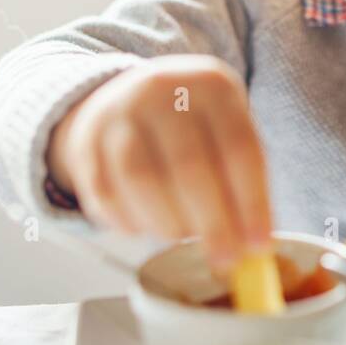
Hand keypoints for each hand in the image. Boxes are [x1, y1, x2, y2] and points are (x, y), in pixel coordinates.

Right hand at [46, 54, 272, 268]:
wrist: (131, 99)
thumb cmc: (194, 129)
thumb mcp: (226, 134)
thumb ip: (242, 184)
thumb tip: (254, 246)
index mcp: (212, 84)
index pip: (239, 148)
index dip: (252, 202)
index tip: (259, 245)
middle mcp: (164, 88)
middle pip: (190, 165)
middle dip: (212, 223)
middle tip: (225, 260)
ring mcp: (120, 110)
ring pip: (142, 179)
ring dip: (168, 223)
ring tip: (182, 236)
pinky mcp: (87, 139)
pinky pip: (106, 192)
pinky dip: (129, 221)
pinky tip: (146, 228)